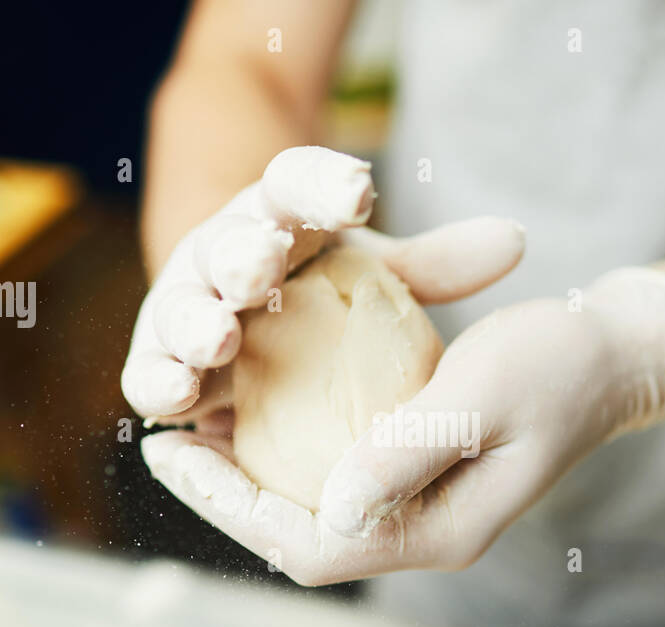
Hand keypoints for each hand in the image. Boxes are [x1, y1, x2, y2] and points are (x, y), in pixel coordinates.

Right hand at [121, 146, 524, 434]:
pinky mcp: (157, 363)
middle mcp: (220, 255)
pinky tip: (176, 404)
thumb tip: (515, 241)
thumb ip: (434, 265)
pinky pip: (149, 376)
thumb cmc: (319, 296)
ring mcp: (183, 309)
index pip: (293, 185)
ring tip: (218, 337)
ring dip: (194, 323)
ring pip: (181, 312)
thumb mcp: (375, 274)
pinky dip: (159, 385)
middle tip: (262, 265)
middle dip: (241, 255)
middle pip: (227, 247)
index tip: (359, 194)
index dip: (320, 184)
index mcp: (275, 217)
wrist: (240, 323)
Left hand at [142, 267, 664, 585]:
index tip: (172, 455)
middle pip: (305, 540)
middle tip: (166, 443)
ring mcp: (427, 511)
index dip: (234, 509)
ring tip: (192, 430)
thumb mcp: (482, 391)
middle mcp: (429, 535)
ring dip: (251, 479)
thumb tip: (329, 506)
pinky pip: (338, 482)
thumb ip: (407, 448)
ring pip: (316, 514)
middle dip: (228, 498)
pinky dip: (288, 455)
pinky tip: (253, 412)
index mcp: (444, 531)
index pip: (317, 546)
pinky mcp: (423, 479)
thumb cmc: (558, 362)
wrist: (614, 356)